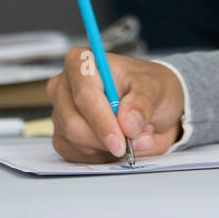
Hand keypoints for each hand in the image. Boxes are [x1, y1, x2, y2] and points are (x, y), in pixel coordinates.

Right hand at [46, 50, 184, 162]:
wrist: (154, 107)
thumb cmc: (150, 88)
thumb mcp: (157, 88)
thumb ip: (143, 103)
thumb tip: (128, 122)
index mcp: (84, 62)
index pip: (84, 93)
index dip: (101, 119)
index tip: (120, 139)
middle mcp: (66, 85)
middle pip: (73, 122)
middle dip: (105, 138)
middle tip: (135, 140)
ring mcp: (61, 111)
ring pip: (74, 141)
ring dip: (106, 147)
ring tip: (130, 135)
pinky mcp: (62, 135)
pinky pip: (74, 154)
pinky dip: (99, 155)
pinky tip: (114, 143)